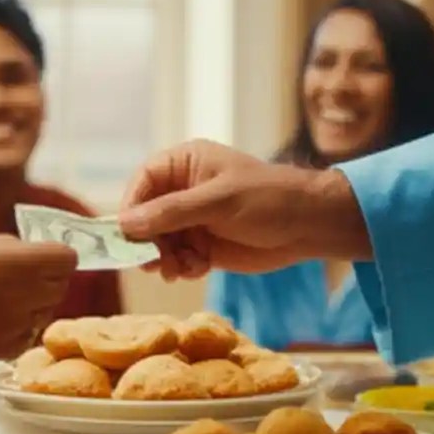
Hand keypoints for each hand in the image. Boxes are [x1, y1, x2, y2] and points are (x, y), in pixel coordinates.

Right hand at [0, 234, 76, 358]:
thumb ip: (16, 249)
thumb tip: (37, 255)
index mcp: (24, 261)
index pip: (68, 259)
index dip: (56, 256)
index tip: (41, 256)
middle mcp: (27, 294)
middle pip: (60, 286)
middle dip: (45, 279)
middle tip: (16, 277)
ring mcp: (16, 325)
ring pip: (43, 313)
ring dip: (30, 305)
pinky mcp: (2, 350)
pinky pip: (25, 337)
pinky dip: (14, 329)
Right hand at [117, 139, 335, 279]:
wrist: (308, 226)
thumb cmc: (267, 199)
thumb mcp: (217, 201)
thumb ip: (171, 212)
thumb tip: (125, 223)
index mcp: (185, 164)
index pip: (143, 181)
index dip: (131, 207)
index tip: (127, 234)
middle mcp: (184, 190)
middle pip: (146, 216)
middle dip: (149, 241)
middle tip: (154, 262)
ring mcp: (193, 219)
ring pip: (159, 242)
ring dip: (164, 258)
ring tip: (178, 269)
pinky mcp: (203, 245)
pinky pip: (177, 258)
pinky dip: (182, 267)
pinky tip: (199, 268)